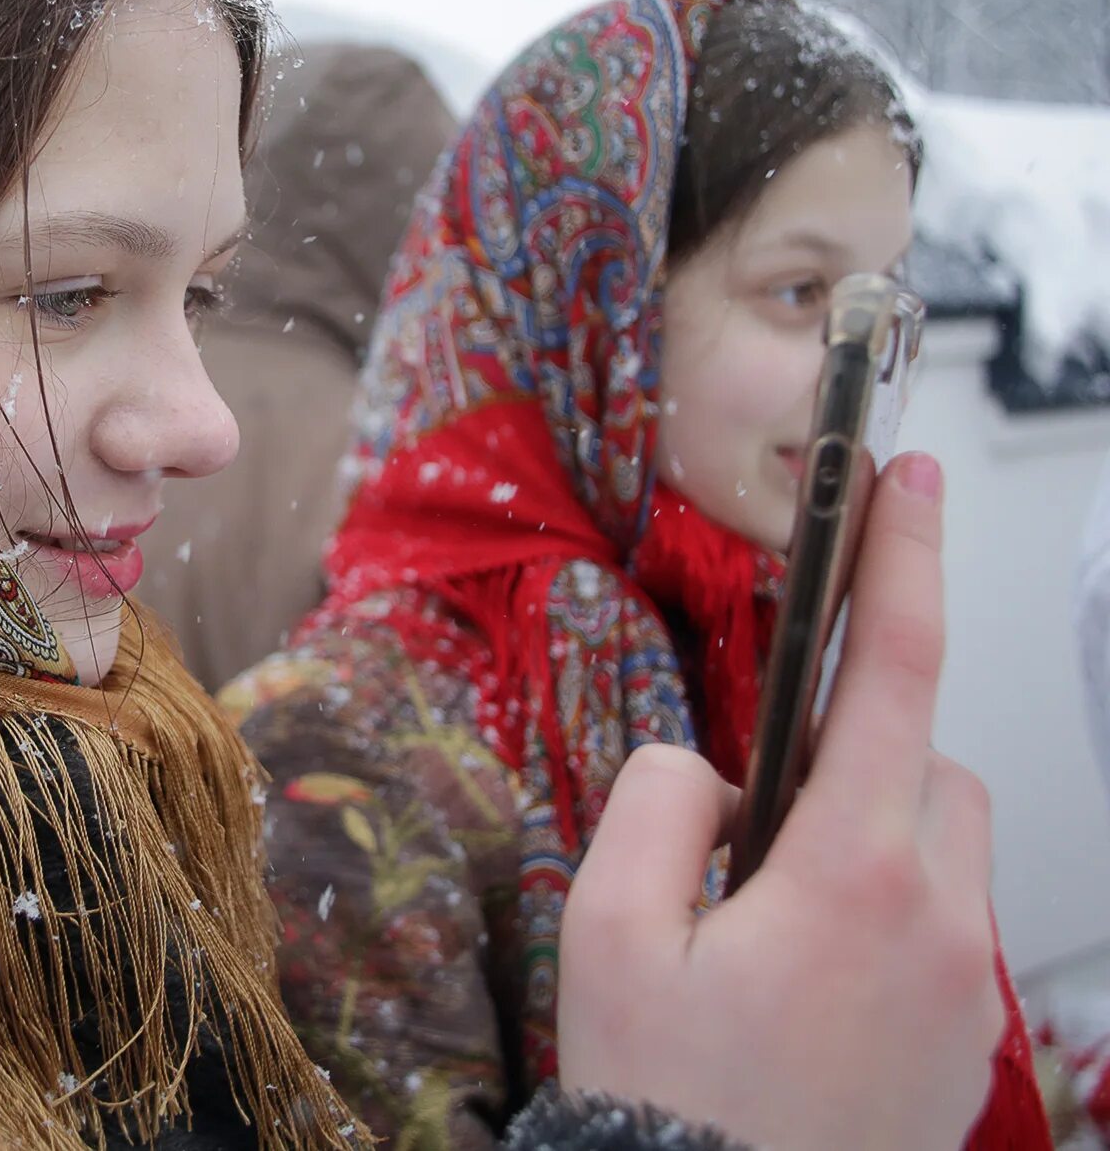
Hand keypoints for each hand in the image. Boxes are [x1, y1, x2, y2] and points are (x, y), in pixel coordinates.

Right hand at [557, 452, 1003, 1150]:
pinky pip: (943, 925)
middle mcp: (937, 924)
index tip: (912, 484)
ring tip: (771, 911)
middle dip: (858, 748)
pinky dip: (886, 908)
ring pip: (946, 844)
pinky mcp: (966, 1044)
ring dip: (876, 831)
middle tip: (758, 807)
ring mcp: (964, 992)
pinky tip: (804, 974)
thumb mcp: (607, 926)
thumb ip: (660, 801)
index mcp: (851, 876)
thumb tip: (710, 773)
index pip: (893, 674)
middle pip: (933, 763)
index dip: (905, 561)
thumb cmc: (664, 1101)